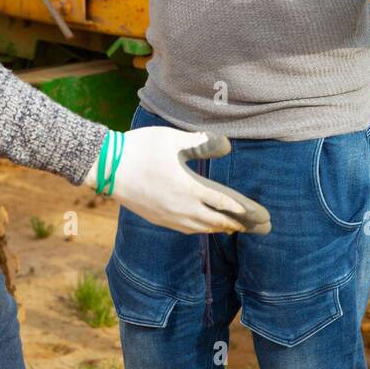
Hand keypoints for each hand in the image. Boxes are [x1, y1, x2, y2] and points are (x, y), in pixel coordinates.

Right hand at [85, 126, 271, 234]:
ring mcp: (168, 216)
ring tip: (235, 228)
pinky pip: (186, 228)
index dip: (246, 210)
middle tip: (259, 228)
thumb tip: (228, 145)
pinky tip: (203, 226)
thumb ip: (202, 143)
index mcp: (189, 188)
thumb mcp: (173, 140)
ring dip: (220, 227)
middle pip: (217, 220)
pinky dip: (201, 228)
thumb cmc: (141, 148)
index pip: (225, 203)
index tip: (263, 217)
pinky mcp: (157, 218)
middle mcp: (182, 208)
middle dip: (240, 224)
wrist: (107, 167)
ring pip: (201, 227)